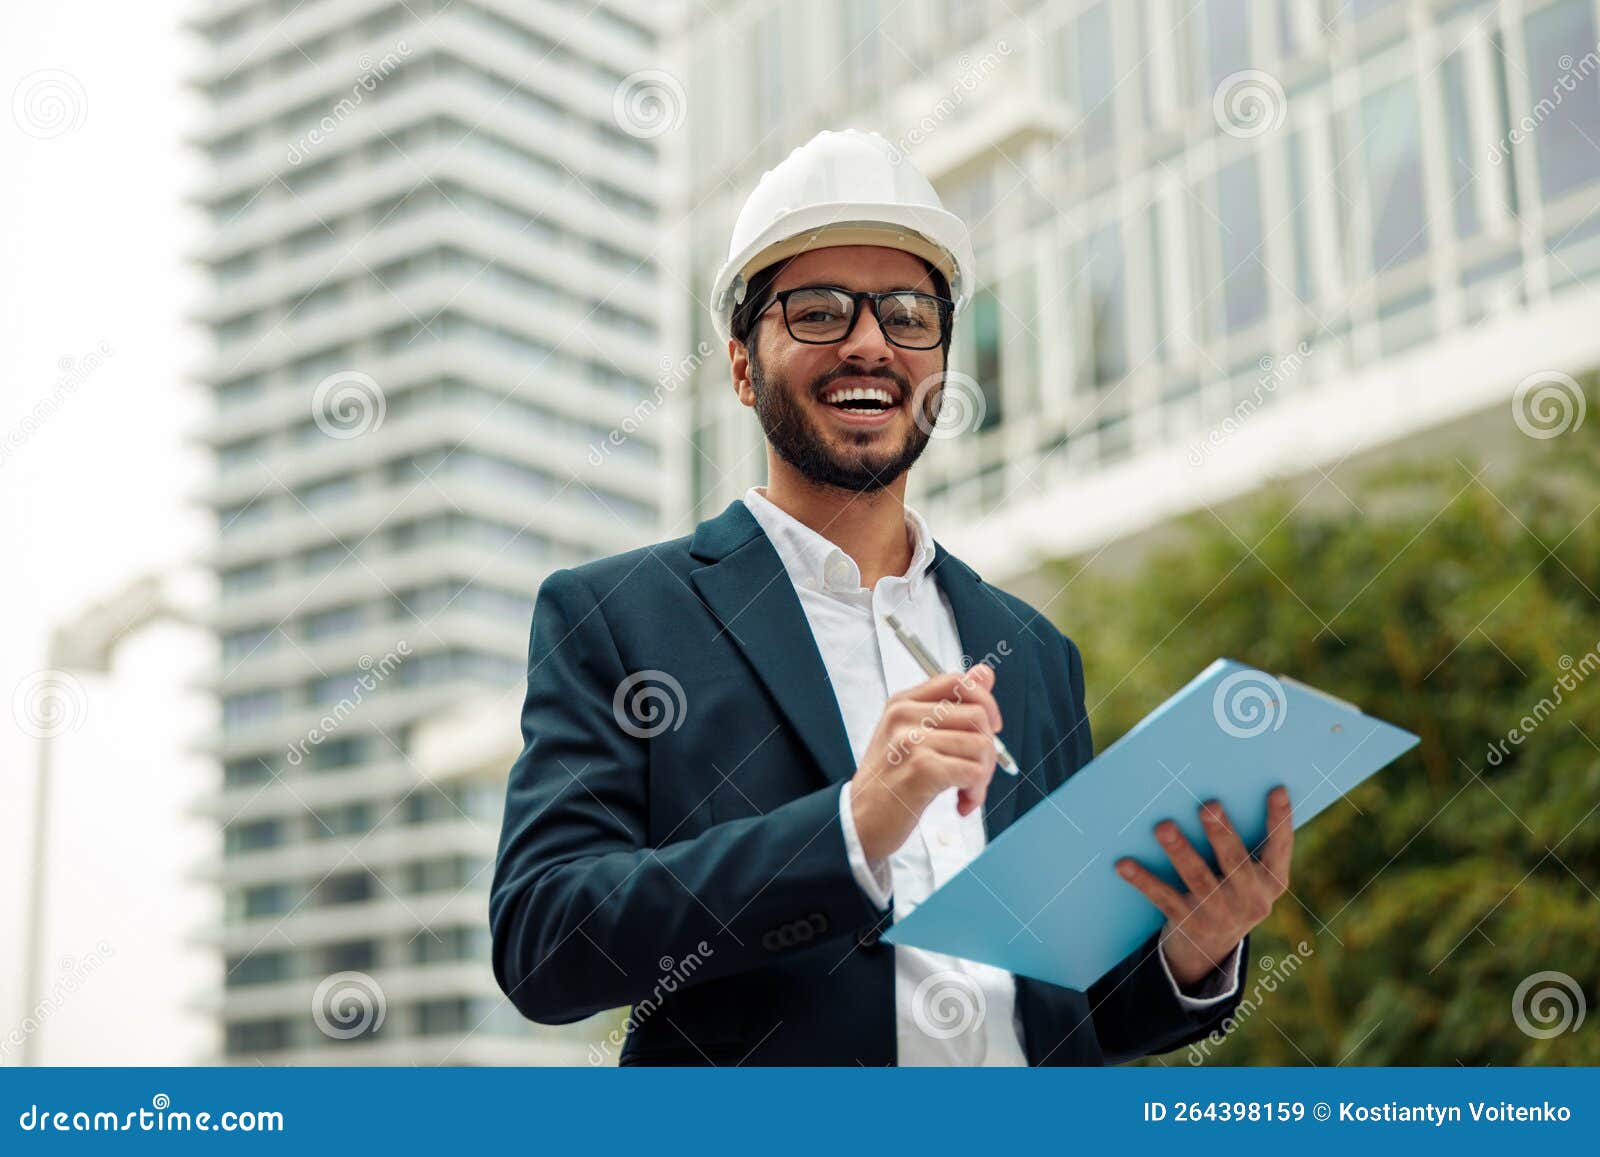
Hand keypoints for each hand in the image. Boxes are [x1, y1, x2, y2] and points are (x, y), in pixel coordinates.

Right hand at [849, 664, 1002, 861]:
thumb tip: (985, 673)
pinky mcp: (922, 768)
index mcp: (902, 702)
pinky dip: (976, 792)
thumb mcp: (912, 735)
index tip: (989, 729)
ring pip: (981, 745)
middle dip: (988, 749)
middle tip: (974, 773)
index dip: (985, 702)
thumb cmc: (889, 781)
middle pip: (977, 715)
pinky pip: (974, 772)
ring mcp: (911, 740)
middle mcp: (904, 716)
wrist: (859, 821)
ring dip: (983, 776)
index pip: (958, 681)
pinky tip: (962, 802)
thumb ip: (949, 706)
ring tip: (965, 791)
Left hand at [1115, 787, 1292, 988]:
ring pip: (1198, 877)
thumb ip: (1246, 845)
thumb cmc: (1231, 892)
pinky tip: (1124, 864)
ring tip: (1164, 827)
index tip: (1277, 789)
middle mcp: (1251, 900)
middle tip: (1208, 805)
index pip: (1280, 847)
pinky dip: (1143, 880)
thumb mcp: (1250, 876)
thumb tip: (1217, 798)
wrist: (1212, 950)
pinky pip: (1164, 898)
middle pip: (1235, 861)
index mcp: (1272, 881)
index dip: (1281, 819)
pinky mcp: (1190, 924)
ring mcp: (1220, 914)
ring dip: (1180, 851)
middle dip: (1221, 833)